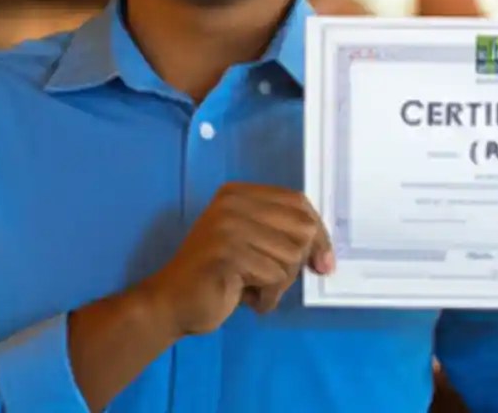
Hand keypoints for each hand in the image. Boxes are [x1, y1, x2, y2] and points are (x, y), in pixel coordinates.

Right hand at [141, 183, 334, 337]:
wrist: (170, 302)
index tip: (324, 262)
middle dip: (296, 262)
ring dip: (279, 284)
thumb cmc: (217, 277)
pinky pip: (274, 277)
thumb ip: (283, 238)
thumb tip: (326, 257)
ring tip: (251, 288)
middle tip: (271, 279)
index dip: (319, 233)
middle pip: (302, 228)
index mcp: (238, 194)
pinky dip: (267, 297)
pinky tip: (244, 299)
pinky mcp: (228, 253)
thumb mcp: (252, 246)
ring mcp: (229, 226)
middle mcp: (234, 203)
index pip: (298, 202)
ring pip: (291, 256)